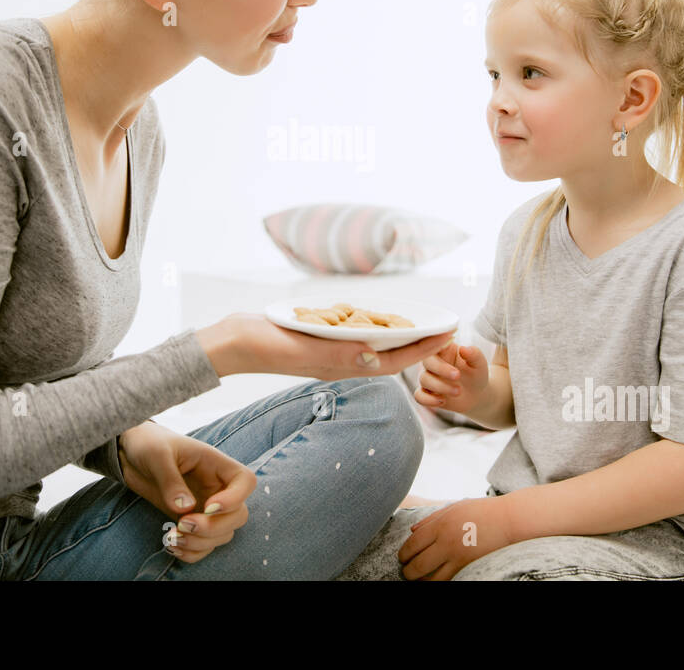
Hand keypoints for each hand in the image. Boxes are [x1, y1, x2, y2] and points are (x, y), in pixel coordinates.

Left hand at [117, 422, 254, 564]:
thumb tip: (186, 508)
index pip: (245, 481)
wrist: (132, 454)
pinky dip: (192, 552)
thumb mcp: (156, 455)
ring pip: (223, 534)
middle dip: (214, 527)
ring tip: (171, 538)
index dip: (235, 498)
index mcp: (215, 464)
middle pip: (238, 515)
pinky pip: (204, 545)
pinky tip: (171, 546)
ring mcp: (205, 507)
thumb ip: (171, 480)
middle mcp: (216, 487)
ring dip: (200, 542)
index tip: (208, 506)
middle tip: (183, 524)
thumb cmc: (148, 444)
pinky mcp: (191, 522)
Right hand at [210, 312, 456, 380]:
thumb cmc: (266, 345)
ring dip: (396, 336)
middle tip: (446, 329)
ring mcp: (329, 353)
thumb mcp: (304, 347)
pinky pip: (353, 336)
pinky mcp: (318, 342)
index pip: (394, 358)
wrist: (233, 343)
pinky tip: (373, 317)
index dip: (424, 348)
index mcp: (342, 365)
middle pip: (389, 353)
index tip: (450, 336)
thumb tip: (375, 354)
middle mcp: (340, 361)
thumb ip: (339, 353)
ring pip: (373, 345)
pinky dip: (369, 327)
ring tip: (419, 324)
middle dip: (419, 343)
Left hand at [397, 496, 514, 580]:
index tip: (402, 557)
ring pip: (432, 580)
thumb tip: (412, 531)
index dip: (403, 554)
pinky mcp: (469, 567)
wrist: (509, 520)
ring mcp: (459, 557)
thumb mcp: (453, 508)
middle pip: (418, 565)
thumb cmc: (480, 511)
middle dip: (408, 572)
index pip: (412, 544)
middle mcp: (447, 542)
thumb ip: (431, 519)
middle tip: (406, 571)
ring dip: (421, 581)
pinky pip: (449, 580)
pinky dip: (438, 582)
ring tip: (419, 580)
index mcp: (440, 525)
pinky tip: (436, 579)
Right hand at [414, 343, 489, 414]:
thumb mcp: (479, 363)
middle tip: (458, 376)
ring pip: (424, 379)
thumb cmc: (476, 373)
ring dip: (441, 386)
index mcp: (443, 349)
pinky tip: (442, 401)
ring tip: (458, 391)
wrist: (477, 394)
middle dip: (441, 369)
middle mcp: (433, 362)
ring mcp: (428, 377)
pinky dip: (428, 400)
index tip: (446, 349)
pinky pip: (419, 396)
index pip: (433, 343)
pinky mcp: (427, 393)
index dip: (435, 346)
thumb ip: (474, 354)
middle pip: (427, 362)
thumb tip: (464, 348)